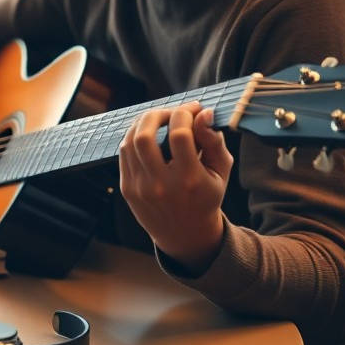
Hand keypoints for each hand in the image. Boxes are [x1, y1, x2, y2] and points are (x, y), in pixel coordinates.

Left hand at [119, 102, 233, 269]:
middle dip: (158, 114)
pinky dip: (134, 137)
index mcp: (189, 181)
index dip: (186, 113)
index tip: (195, 109)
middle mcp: (161, 186)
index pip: (179, 134)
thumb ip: (214, 141)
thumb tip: (203, 113)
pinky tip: (148, 134)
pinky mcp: (127, 189)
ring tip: (159, 119)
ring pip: (130, 141)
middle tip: (172, 112)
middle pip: (145, 135)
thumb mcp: (221, 171)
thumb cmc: (207, 196)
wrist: (185, 234)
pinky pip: (124, 153)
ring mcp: (140, 188)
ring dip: (144, 122)